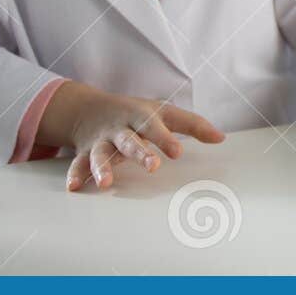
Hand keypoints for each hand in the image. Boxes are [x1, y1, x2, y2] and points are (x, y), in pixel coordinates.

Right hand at [40, 82, 224, 191]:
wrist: (90, 108)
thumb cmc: (137, 113)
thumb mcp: (164, 113)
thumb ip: (192, 125)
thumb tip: (221, 138)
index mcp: (142, 117)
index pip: (155, 126)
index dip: (166, 139)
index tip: (177, 152)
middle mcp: (121, 129)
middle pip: (130, 140)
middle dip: (140, 153)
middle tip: (152, 166)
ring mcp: (102, 142)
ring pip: (101, 154)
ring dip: (102, 167)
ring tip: (105, 183)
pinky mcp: (85, 154)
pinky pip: (79, 164)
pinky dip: (76, 174)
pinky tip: (74, 187)